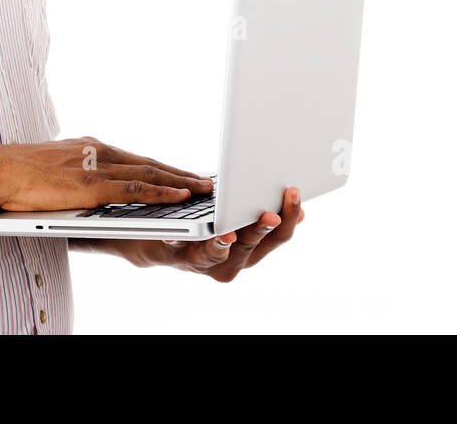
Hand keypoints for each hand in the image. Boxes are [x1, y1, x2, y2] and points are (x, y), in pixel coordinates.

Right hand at [0, 136, 212, 211]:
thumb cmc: (17, 174)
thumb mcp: (54, 171)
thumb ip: (74, 177)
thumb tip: (83, 190)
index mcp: (90, 148)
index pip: (135, 159)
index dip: (162, 168)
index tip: (182, 174)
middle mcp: (99, 152)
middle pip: (149, 162)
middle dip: (180, 172)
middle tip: (205, 180)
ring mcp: (97, 168)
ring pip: (150, 173)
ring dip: (180, 181)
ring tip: (203, 188)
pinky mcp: (93, 186)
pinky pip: (136, 188)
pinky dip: (162, 191)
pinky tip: (180, 196)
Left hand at [149, 186, 302, 280]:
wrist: (162, 241)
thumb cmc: (209, 223)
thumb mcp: (238, 215)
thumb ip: (261, 209)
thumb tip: (293, 193)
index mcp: (251, 249)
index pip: (278, 236)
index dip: (289, 217)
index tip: (294, 193)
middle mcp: (232, 262)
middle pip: (251, 247)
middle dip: (261, 230)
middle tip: (270, 216)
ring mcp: (204, 262)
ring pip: (218, 254)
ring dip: (223, 243)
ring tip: (227, 234)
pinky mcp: (176, 255)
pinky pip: (178, 248)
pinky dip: (179, 241)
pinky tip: (175, 234)